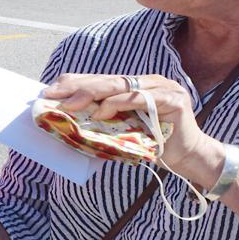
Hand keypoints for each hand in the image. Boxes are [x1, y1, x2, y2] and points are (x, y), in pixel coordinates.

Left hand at [42, 73, 220, 174]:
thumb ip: (105, 122)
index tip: (49, 91)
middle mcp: (148, 81)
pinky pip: (140, 98)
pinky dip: (119, 104)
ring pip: (121, 85)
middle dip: (77, 87)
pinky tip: (102, 111)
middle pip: (108, 80)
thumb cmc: (155, 146)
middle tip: (53, 95)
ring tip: (71, 104)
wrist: (189, 159)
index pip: (101, 80)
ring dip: (93, 94)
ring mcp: (162, 87)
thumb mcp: (124, 132)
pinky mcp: (173, 99)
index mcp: (135, 86)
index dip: (75, 83)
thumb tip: (70, 122)